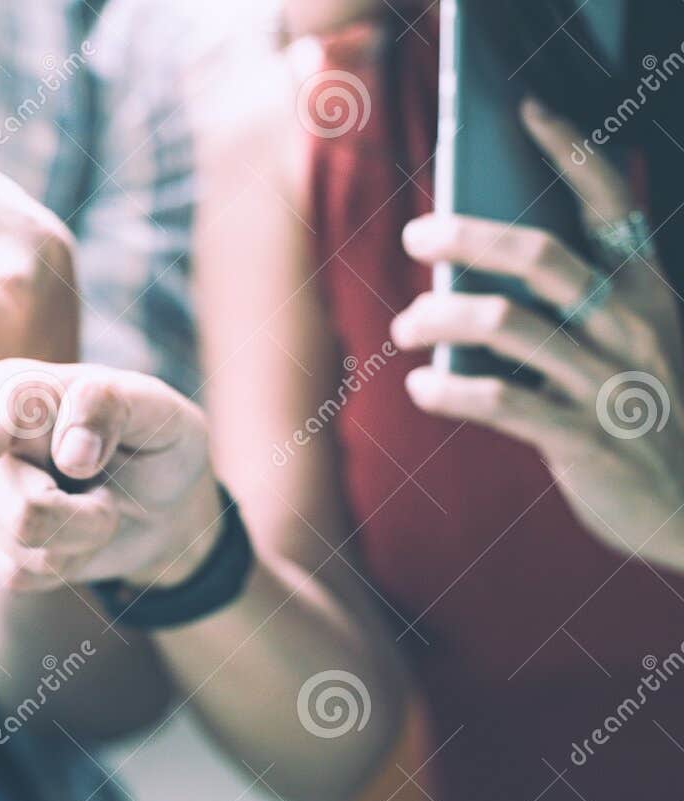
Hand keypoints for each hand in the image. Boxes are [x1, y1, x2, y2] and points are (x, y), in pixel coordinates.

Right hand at [0, 359, 221, 593]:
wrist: (149, 500)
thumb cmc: (150, 443)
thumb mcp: (158, 410)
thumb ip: (112, 407)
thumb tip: (70, 455)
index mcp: (17, 389)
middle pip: (25, 512)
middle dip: (87, 517)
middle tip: (102, 486)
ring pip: (23, 549)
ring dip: (78, 542)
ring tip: (86, 505)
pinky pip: (16, 575)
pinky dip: (60, 564)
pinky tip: (66, 531)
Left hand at [394, 98, 683, 566]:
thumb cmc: (634, 413)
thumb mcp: (623, 346)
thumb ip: (572, 305)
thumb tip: (479, 264)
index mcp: (646, 291)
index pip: (611, 204)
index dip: (571, 152)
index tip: (528, 111)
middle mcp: (632, 326)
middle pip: (540, 257)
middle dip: (468, 237)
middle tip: (416, 235)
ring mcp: (610, 383)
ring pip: (508, 327)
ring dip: (440, 318)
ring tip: (406, 326)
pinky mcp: (584, 439)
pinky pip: (502, 402)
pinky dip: (449, 392)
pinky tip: (421, 386)